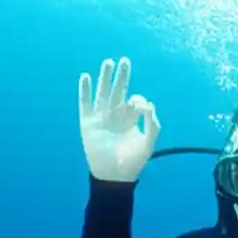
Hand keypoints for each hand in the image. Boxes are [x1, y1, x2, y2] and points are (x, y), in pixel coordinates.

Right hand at [77, 56, 160, 181]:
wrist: (113, 177)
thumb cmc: (133, 162)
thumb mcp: (149, 143)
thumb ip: (152, 123)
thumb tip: (147, 103)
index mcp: (130, 119)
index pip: (134, 101)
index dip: (138, 99)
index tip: (139, 107)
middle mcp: (115, 116)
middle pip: (118, 90)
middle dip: (122, 76)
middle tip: (124, 60)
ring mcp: (101, 118)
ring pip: (102, 93)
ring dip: (105, 78)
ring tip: (108, 62)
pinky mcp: (87, 123)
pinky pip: (85, 103)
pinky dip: (85, 90)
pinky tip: (86, 77)